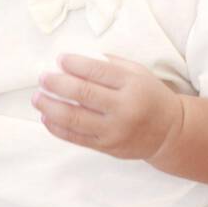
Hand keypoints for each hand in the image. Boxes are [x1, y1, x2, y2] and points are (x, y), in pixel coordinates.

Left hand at [31, 51, 184, 161]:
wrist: (170, 132)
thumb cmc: (150, 96)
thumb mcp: (138, 73)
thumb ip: (111, 64)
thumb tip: (76, 60)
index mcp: (132, 85)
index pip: (97, 72)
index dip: (75, 64)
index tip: (59, 59)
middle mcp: (123, 108)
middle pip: (83, 94)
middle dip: (57, 84)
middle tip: (42, 77)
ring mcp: (114, 130)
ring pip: (75, 119)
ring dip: (50, 106)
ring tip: (37, 97)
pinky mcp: (107, 147)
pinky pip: (76, 138)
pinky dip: (57, 128)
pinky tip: (45, 117)